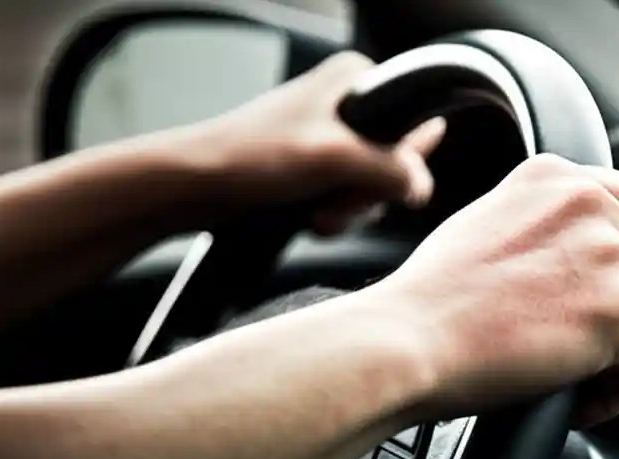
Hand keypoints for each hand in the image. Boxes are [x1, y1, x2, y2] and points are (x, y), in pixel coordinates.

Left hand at [196, 51, 444, 234]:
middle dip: (369, 194)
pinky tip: (312, 218)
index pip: (415, 122)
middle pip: (396, 161)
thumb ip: (391, 170)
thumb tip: (421, 187)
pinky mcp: (317, 168)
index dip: (403, 162)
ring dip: (352, 211)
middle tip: (338, 203)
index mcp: (356, 79)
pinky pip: (351, 198)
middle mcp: (348, 104)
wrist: (196, 187)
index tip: (376, 182)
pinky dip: (337, 215)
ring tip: (319, 214)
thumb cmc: (249, 157)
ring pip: (375, 186)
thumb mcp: (334, 158)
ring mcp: (333, 138)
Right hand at [366, 154, 618, 426]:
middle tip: (601, 352)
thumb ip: (553, 225)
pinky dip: (614, 399)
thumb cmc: (430, 301)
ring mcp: (611, 254)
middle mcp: (592, 204)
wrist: (405, 340)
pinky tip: (575, 402)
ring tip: (582, 380)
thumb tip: (601, 256)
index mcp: (562, 177)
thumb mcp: (493, 223)